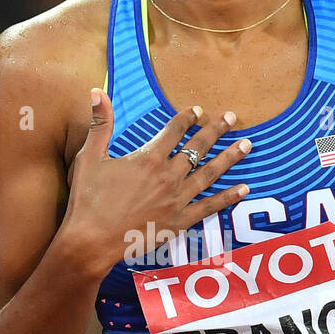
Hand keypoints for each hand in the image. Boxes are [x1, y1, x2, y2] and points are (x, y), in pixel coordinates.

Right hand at [64, 89, 251, 271]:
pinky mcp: (179, 222)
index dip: (187, 118)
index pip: (174, 130)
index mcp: (148, 158)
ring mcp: (176, 199)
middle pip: (198, 147)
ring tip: (247, 145)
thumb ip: (100, 124)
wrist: (91, 241)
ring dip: (230, 158)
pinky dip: (228, 197)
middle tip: (232, 118)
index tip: (198, 110)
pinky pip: (209, 207)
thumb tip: (99, 92)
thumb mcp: (90, 158)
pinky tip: (244, 188)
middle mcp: (167, 176)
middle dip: (216, 130)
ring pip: (210, 173)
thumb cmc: (87, 200)